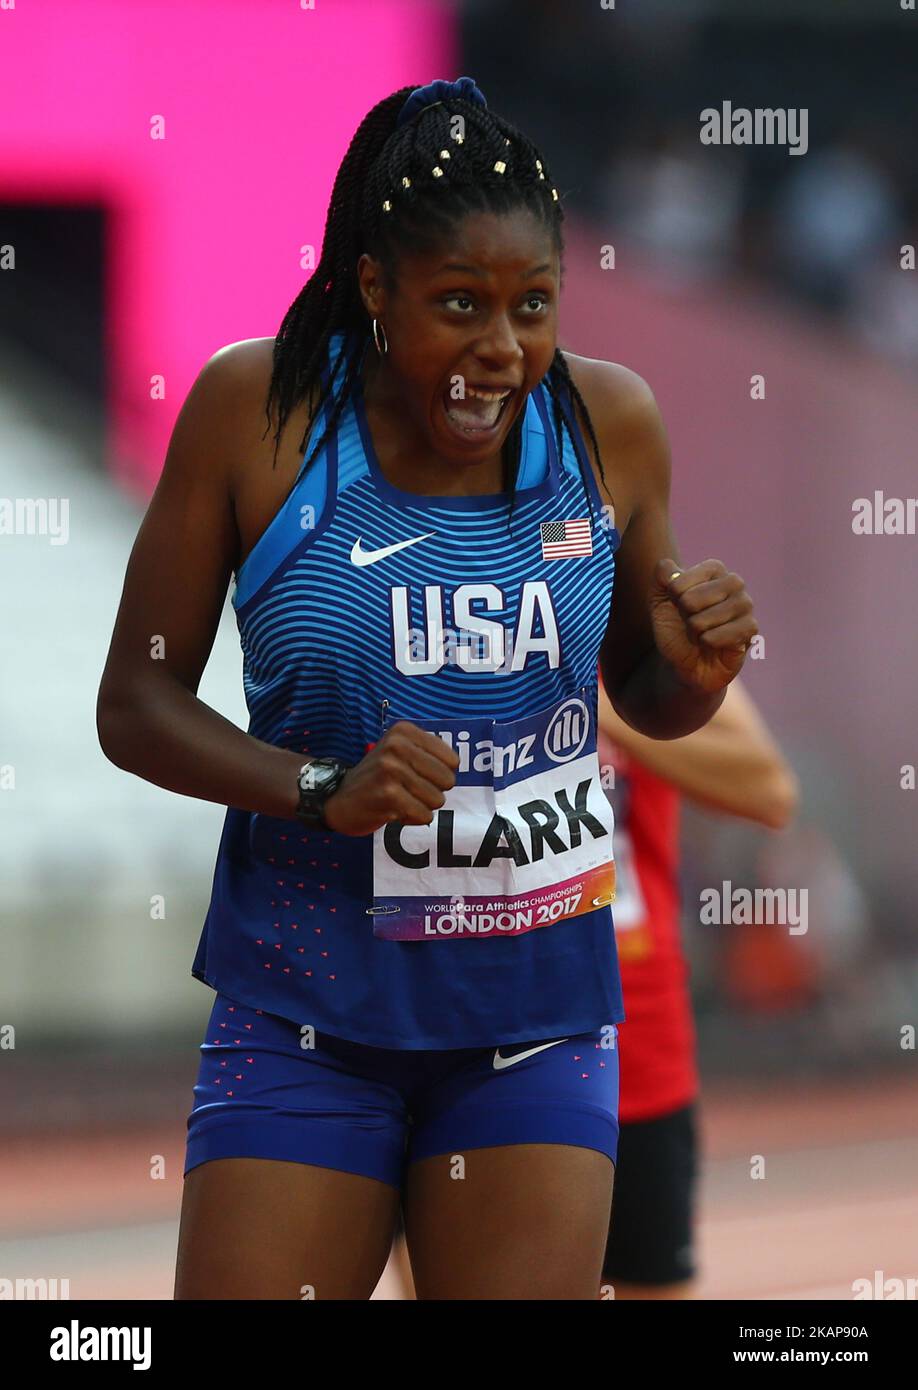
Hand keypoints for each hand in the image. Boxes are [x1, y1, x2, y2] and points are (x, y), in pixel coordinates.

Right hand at [322, 721, 459, 836]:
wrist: (338, 798)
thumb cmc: (377, 777)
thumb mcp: (399, 752)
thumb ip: (428, 753)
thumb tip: (455, 765)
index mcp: (404, 731)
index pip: (452, 760)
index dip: (440, 775)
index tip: (416, 775)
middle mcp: (397, 745)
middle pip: (447, 780)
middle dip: (432, 792)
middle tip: (407, 789)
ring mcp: (392, 769)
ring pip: (437, 800)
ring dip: (421, 806)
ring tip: (399, 799)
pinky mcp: (388, 794)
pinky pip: (424, 815)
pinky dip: (413, 818)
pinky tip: (393, 810)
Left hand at [649, 558, 757, 694]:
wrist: (688, 663)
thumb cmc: (676, 630)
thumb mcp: (659, 602)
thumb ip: (661, 577)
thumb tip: (667, 564)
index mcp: (713, 569)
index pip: (679, 582)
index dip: (673, 600)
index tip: (679, 605)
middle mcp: (733, 582)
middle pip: (691, 600)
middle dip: (684, 618)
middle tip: (691, 622)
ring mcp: (745, 604)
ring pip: (705, 619)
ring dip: (695, 632)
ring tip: (701, 633)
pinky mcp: (751, 627)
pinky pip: (722, 635)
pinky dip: (709, 643)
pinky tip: (712, 644)